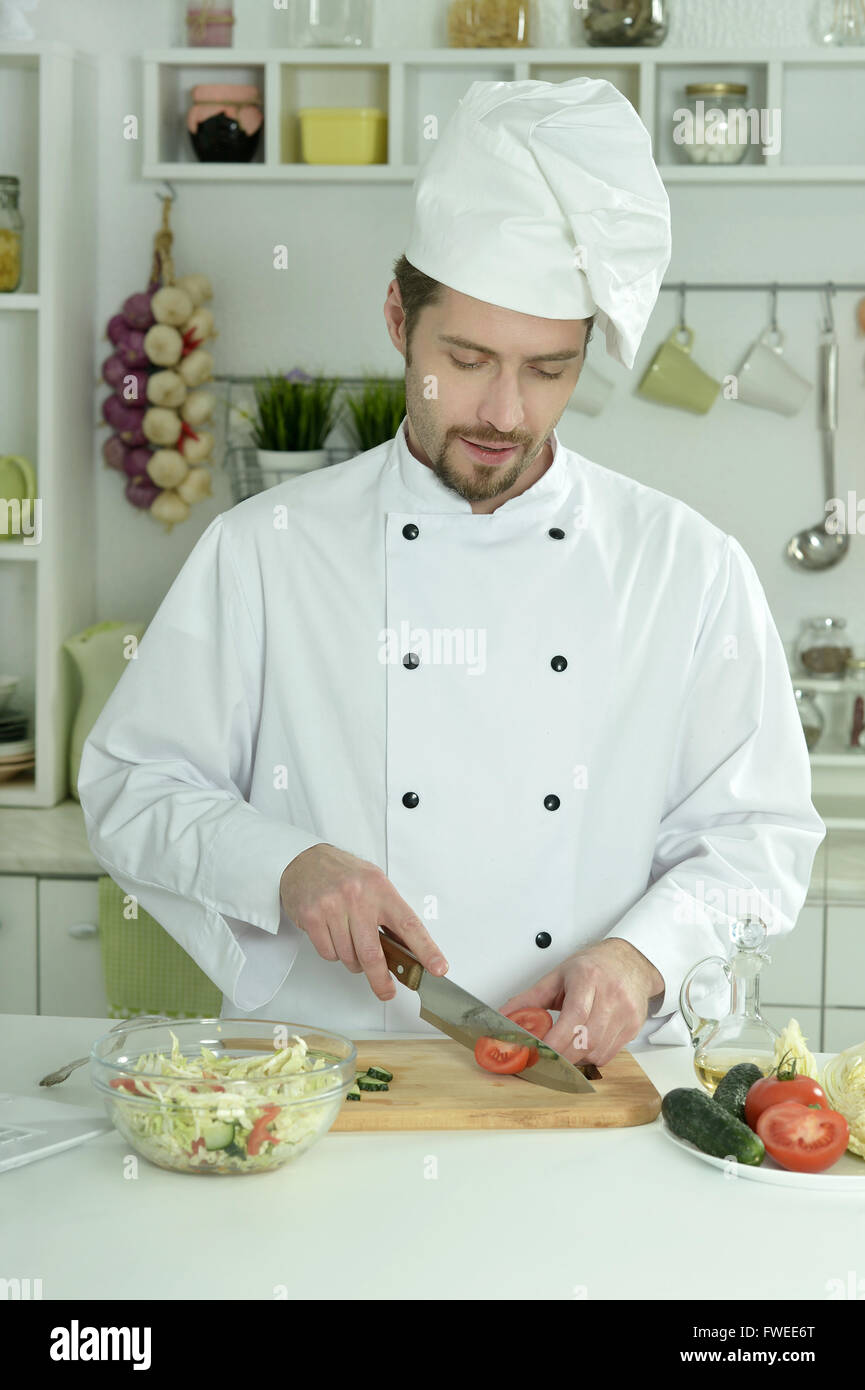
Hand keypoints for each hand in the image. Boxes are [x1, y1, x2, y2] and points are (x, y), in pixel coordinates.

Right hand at [280, 843, 448, 1001]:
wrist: (306, 861)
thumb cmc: (345, 875)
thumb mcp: (375, 885)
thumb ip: (390, 914)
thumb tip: (409, 950)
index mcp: (380, 889)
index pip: (409, 924)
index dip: (426, 949)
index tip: (438, 968)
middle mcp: (357, 897)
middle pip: (372, 953)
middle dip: (381, 980)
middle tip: (386, 991)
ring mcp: (333, 907)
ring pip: (349, 957)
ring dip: (353, 961)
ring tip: (351, 942)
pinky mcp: (312, 917)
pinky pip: (328, 954)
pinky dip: (334, 953)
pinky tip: (333, 935)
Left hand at [498, 939, 664, 1066]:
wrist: (628, 961)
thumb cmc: (592, 967)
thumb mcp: (557, 976)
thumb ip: (529, 999)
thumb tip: (503, 1018)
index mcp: (588, 978)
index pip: (575, 1016)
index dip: (556, 1040)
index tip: (539, 1051)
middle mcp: (611, 995)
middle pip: (587, 1039)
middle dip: (563, 1055)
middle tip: (545, 1056)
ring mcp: (626, 1012)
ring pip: (598, 1052)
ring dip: (576, 1057)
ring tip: (566, 1045)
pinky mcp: (633, 1026)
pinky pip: (609, 1054)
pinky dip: (591, 1056)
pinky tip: (584, 1043)